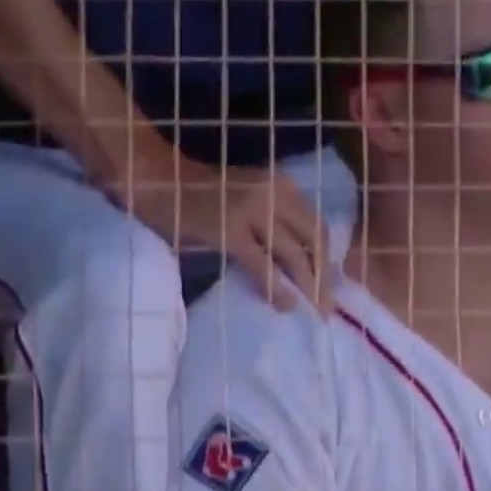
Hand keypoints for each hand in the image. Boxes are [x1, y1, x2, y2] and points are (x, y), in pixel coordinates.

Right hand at [104, 143, 331, 313]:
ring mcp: (254, 210)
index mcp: (284, 185)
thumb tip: (302, 265)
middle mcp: (275, 193)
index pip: (316, 226)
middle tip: (327, 307)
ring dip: (307, 286)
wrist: (160, 179)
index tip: (330, 284)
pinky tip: (285, 304)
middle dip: (323, 276)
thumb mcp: (252, 199)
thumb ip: (276, 221)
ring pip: (293, 255)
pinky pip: (261, 265)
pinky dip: (276, 288)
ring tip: (314, 311)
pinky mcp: (230, 230)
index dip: (326, 258)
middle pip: (313, 241)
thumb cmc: (204, 194)